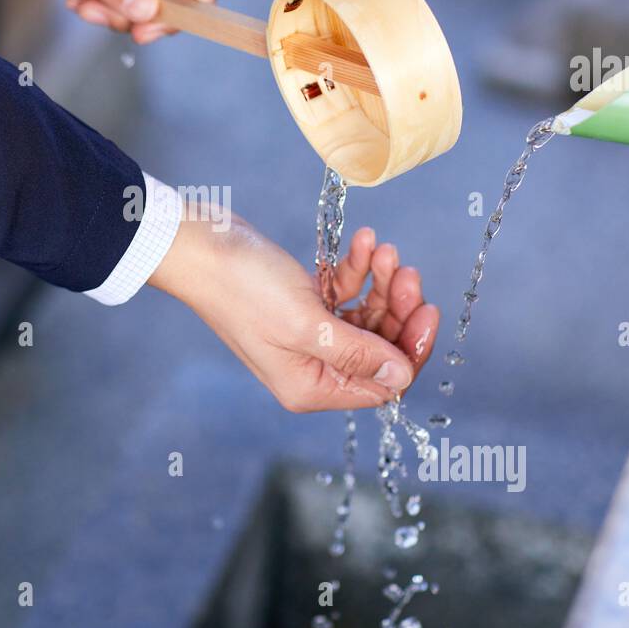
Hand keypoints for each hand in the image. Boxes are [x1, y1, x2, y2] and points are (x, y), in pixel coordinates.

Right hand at [149, 210, 439, 411]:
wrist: (200, 246)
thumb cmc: (241, 288)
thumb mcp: (307, 324)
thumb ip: (357, 353)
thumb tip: (402, 375)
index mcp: (311, 386)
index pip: (383, 383)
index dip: (410, 350)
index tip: (427, 311)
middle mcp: (313, 367)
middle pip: (379, 347)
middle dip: (398, 309)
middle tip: (406, 272)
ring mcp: (309, 334)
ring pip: (367, 315)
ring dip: (382, 283)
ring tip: (383, 250)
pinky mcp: (304, 303)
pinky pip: (346, 291)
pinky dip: (358, 268)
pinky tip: (363, 241)